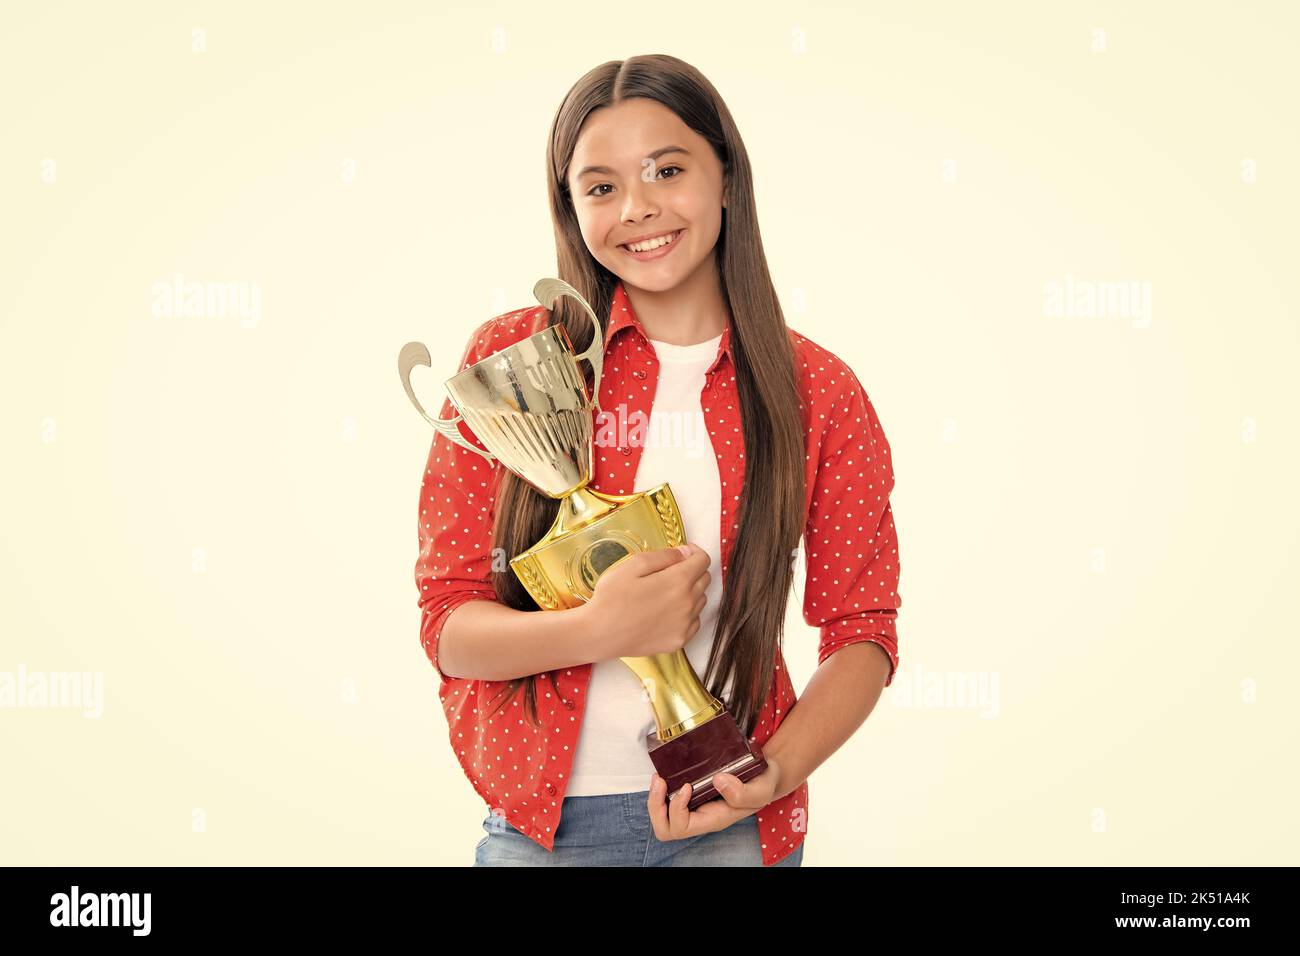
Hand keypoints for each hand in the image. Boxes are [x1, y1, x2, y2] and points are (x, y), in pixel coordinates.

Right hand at [584, 543, 710, 658]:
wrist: (600, 635)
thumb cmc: (612, 597)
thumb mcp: (633, 565)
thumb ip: (664, 555)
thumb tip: (685, 553)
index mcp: (678, 581)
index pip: (703, 560)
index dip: (694, 552)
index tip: (683, 552)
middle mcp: (688, 603)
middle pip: (705, 579)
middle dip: (693, 570)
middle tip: (671, 571)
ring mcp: (685, 625)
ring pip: (701, 600)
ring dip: (691, 592)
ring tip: (666, 592)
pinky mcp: (680, 641)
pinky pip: (694, 621)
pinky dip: (687, 613)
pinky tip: (666, 612)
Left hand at [647, 753, 783, 841]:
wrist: (764, 776)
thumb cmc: (762, 785)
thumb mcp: (760, 789)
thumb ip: (742, 792)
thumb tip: (717, 781)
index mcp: (713, 819)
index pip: (683, 827)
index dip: (677, 807)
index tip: (687, 786)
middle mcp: (700, 816)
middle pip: (666, 829)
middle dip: (656, 807)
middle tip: (660, 782)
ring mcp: (694, 806)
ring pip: (663, 818)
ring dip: (655, 798)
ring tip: (659, 778)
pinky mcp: (691, 794)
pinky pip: (666, 801)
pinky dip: (661, 789)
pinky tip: (666, 774)